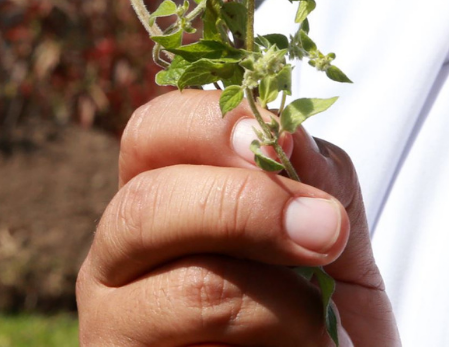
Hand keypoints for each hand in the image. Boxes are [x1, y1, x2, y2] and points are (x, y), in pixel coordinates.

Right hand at [76, 89, 399, 345]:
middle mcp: (119, 259)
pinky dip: (283, 344)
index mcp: (155, 201)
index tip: (278, 137)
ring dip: (284, 300)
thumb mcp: (332, 230)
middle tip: (325, 230)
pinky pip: (212, 345)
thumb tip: (284, 131)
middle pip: (145, 205)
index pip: (151, 134)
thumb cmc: (325, 314)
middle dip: (243, 207)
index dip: (208, 124)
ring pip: (192, 288)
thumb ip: (315, 175)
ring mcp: (116, 326)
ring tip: (327, 324)